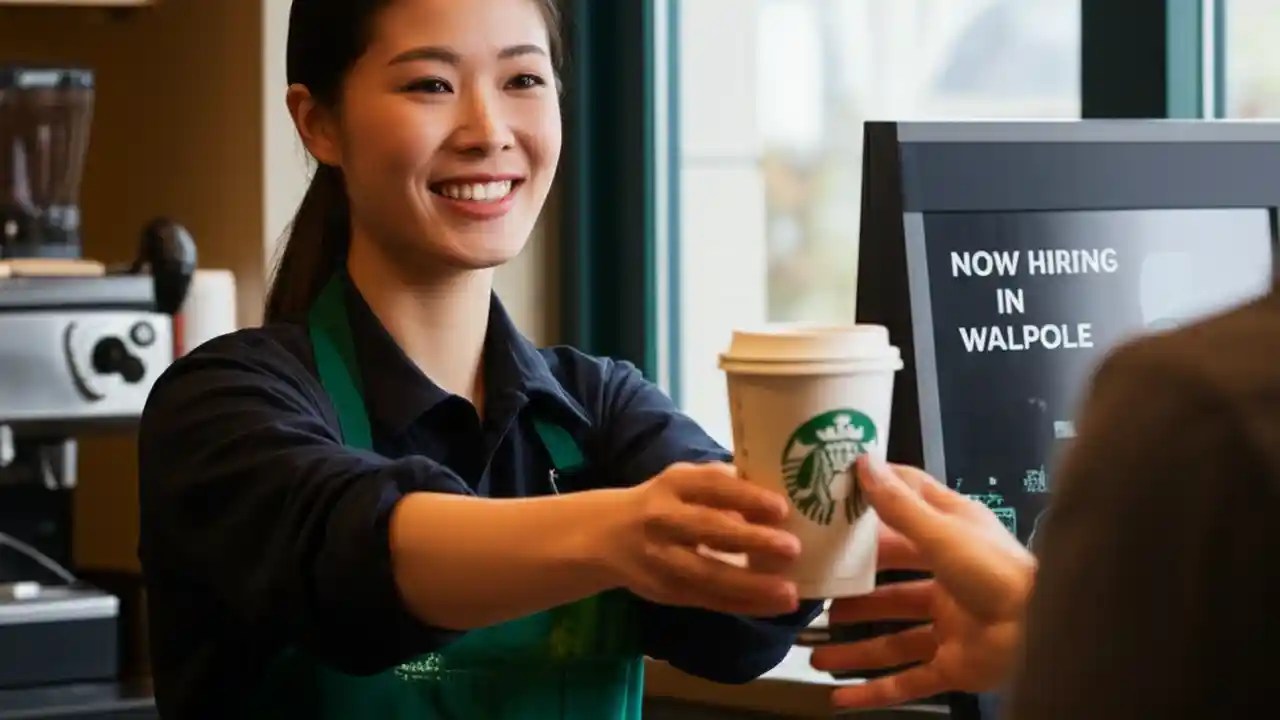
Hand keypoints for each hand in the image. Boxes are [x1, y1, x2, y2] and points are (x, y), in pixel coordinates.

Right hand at [611, 461, 801, 616]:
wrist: (605, 535)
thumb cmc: (662, 503)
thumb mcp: (683, 482)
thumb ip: (722, 485)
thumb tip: (777, 494)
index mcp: (673, 484)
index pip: (711, 486)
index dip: (746, 497)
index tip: (781, 508)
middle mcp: (663, 519)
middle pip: (708, 530)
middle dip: (751, 540)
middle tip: (792, 549)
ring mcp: (661, 559)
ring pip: (707, 574)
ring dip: (751, 586)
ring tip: (789, 593)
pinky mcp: (664, 590)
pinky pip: (707, 600)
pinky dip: (742, 604)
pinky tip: (772, 606)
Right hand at [809, 456, 1035, 709]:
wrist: (1044, 631)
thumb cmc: (996, 571)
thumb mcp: (942, 531)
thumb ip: (899, 505)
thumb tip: (863, 462)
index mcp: (952, 537)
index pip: (907, 512)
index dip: (873, 502)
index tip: (833, 497)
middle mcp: (948, 579)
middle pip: (890, 586)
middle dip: (853, 592)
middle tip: (815, 592)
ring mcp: (951, 625)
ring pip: (892, 638)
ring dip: (855, 648)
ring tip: (817, 652)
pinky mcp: (954, 666)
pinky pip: (908, 681)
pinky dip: (875, 692)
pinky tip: (842, 698)